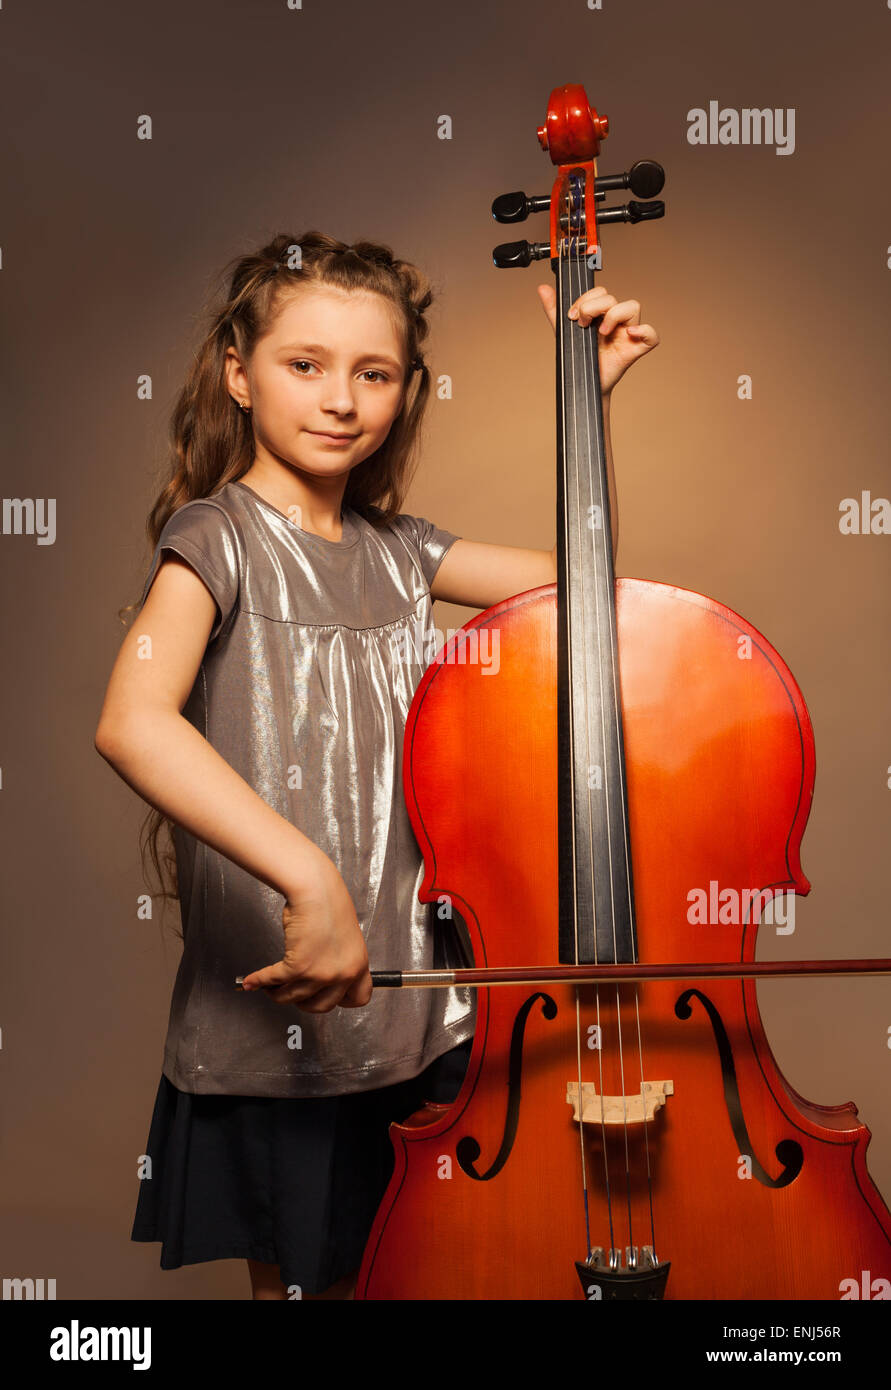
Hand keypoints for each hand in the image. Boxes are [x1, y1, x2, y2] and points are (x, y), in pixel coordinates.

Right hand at [240, 853, 372, 1012]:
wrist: (316, 889)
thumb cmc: (329, 905)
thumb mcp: (346, 939)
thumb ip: (339, 961)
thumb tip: (321, 979)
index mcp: (358, 964)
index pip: (358, 999)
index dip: (340, 1001)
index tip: (327, 997)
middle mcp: (343, 973)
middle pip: (321, 1006)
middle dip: (303, 1002)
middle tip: (293, 993)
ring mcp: (321, 973)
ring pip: (294, 997)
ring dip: (278, 993)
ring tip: (271, 987)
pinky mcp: (299, 967)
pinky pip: (274, 981)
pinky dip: (259, 981)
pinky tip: (252, 981)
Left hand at [536, 283, 658, 394]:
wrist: (581, 384)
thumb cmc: (578, 357)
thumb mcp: (563, 332)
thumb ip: (554, 310)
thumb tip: (543, 288)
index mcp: (601, 313)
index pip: (601, 292)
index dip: (586, 299)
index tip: (571, 316)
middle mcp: (616, 320)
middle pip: (613, 297)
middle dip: (593, 307)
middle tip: (582, 325)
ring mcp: (627, 333)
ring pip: (633, 306)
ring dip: (614, 315)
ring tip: (601, 332)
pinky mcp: (636, 349)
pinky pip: (652, 335)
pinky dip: (644, 330)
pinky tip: (629, 333)